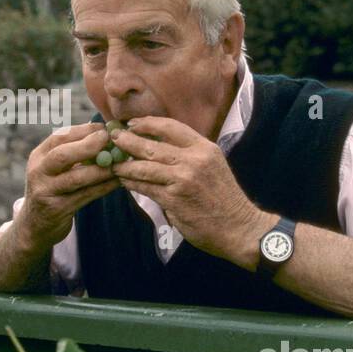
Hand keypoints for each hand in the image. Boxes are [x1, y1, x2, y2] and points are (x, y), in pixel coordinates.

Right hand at [13, 122, 119, 251]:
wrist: (34, 225)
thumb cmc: (52, 189)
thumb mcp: (53, 168)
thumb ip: (73, 152)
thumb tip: (106, 132)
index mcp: (38, 156)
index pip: (59, 137)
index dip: (83, 130)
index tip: (105, 128)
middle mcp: (38, 172)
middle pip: (62, 155)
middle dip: (88, 146)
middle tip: (110, 140)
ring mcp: (45, 192)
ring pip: (76, 178)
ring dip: (101, 169)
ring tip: (121, 162)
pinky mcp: (57, 210)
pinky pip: (85, 196)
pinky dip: (104, 187)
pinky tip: (118, 181)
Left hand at [111, 116, 269, 265]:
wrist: (239, 228)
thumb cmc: (223, 199)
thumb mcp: (212, 166)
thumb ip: (188, 156)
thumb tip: (156, 149)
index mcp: (204, 148)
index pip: (171, 126)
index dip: (148, 123)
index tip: (132, 124)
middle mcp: (194, 159)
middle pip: (152, 145)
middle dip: (128, 140)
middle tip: (113, 138)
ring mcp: (183, 179)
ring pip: (144, 166)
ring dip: (124, 164)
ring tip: (113, 163)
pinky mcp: (174, 199)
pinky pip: (145, 187)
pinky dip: (132, 183)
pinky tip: (124, 180)